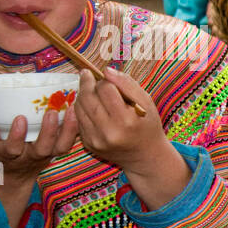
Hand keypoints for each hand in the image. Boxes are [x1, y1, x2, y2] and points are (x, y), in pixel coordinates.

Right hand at [0, 88, 78, 227]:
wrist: (12, 177)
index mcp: (7, 155)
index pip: (13, 149)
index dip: (17, 136)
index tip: (19, 119)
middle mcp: (29, 157)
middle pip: (42, 149)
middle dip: (48, 132)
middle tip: (51, 112)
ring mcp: (45, 155)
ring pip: (60, 147)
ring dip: (68, 130)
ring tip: (71, 110)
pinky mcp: (56, 152)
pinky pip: (69, 143)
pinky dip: (75, 129)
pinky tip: (79, 111)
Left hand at [74, 69, 190, 209]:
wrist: (145, 156)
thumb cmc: (148, 125)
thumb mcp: (147, 102)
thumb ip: (128, 84)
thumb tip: (106, 70)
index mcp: (126, 120)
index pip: (105, 89)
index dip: (106, 80)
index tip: (107, 79)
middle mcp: (109, 132)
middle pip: (88, 97)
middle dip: (87, 83)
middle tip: (88, 75)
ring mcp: (96, 140)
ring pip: (79, 107)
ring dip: (82, 95)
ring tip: (90, 90)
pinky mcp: (89, 144)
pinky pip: (79, 120)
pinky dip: (83, 110)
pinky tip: (92, 107)